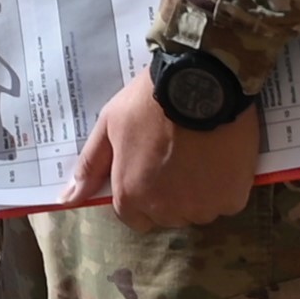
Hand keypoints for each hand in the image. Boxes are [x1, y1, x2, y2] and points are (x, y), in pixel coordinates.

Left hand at [65, 68, 266, 230]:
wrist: (201, 81)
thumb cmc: (148, 101)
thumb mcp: (109, 126)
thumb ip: (90, 167)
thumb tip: (66, 200)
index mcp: (131, 196)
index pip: (135, 217)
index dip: (143, 193)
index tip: (153, 170)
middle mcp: (165, 210)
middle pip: (168, 214)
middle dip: (171, 192)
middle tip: (179, 156)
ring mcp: (202, 207)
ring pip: (200, 209)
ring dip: (201, 191)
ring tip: (203, 155)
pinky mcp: (233, 199)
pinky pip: (228, 201)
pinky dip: (227, 185)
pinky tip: (223, 158)